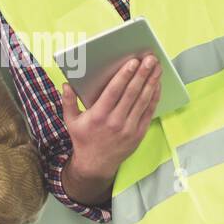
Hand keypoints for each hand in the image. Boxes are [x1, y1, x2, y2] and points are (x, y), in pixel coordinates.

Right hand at [62, 53, 160, 182]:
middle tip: (150, 59)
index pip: (114, 91)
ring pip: (143, 101)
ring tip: (157, 67)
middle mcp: (115, 122)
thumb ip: (68, 101)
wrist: (95, 165)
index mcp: (98, 115)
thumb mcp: (71, 121)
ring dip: (152, 82)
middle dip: (142, 74)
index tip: (133, 62)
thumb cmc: (83, 139)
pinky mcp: (138, 134)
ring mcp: (129, 129)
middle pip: (132, 93)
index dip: (125, 75)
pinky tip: (157, 85)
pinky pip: (149, 112)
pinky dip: (154, 97)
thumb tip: (66, 84)